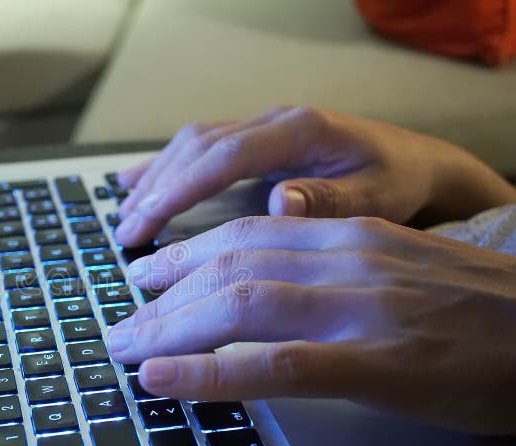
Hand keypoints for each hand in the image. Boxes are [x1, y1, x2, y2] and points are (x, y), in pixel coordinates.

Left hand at [107, 216, 515, 434]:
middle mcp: (345, 258)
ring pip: (238, 305)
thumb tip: (268, 285)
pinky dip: (210, 372)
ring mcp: (359, 308)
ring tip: (124, 347)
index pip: (243, 235)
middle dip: (162, 296)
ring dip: (167, 328)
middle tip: (121, 321)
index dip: (184, 255)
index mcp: (348, 235)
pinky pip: (273, 364)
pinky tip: (164, 378)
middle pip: (227, 266)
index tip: (146, 275)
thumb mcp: (397, 266)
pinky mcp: (376, 362)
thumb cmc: (477, 308)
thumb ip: (332, 266)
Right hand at [114, 107, 515, 245]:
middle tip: (125, 232)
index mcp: (301, 132)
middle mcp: (274, 121)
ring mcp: (262, 126)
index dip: (181, 188)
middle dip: (157, 188)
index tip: (145, 222)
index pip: (225, 156)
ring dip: (155, 177)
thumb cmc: (398, 184)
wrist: (414, 161)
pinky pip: (200, 145)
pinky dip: (165, 165)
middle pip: (199, 146)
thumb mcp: (378, 199)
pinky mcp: (256, 139)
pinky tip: (133, 182)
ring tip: (124, 216)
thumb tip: (278, 202)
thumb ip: (330, 201)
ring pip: (193, 143)